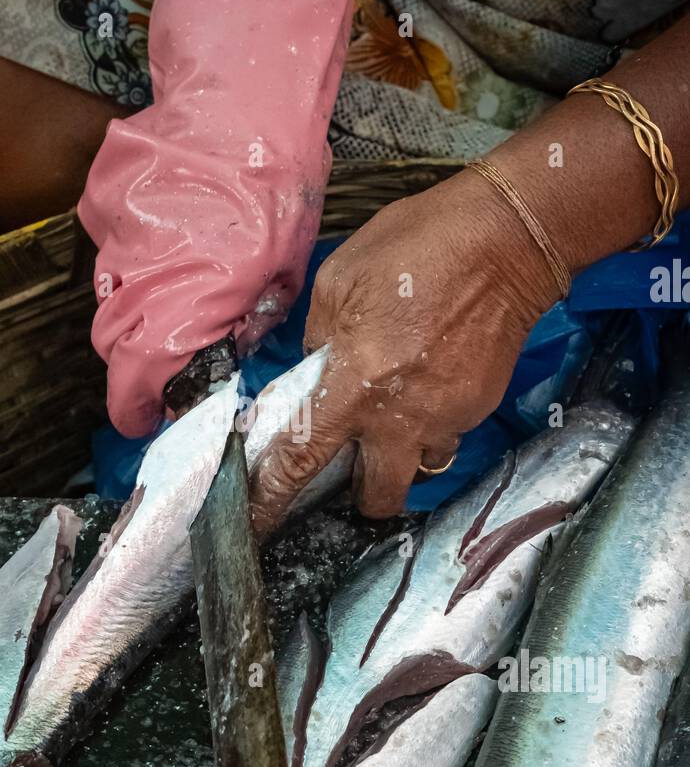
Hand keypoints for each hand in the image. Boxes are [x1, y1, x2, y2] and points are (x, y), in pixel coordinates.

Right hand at [78, 0, 365, 438]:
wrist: (240, 103)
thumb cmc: (274, 187)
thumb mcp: (281, 274)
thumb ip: (244, 320)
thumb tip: (228, 347)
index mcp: (182, 304)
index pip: (136, 380)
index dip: (137, 408)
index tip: (145, 420)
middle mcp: (135, 279)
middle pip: (117, 342)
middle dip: (141, 359)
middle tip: (172, 356)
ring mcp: (112, 239)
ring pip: (113, 293)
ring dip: (140, 302)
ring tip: (183, 279)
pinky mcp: (101, 204)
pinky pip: (112, 246)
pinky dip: (135, 252)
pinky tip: (172, 231)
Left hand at [250, 169, 560, 529]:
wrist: (508, 241)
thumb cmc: (415, 247)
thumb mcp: (340, 280)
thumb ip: (320, 337)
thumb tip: (319, 368)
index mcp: (353, 386)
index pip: (302, 460)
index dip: (274, 498)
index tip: (258, 525)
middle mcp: (399, 418)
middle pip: (377, 497)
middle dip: (362, 494)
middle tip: (355, 464)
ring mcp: (446, 418)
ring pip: (419, 467)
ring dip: (403, 455)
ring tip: (399, 412)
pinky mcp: (479, 408)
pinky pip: (447, 432)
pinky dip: (433, 419)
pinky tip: (432, 378)